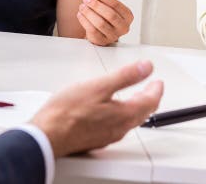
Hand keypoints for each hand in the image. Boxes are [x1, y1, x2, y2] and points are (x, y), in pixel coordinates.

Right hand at [31, 60, 162, 156]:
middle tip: (151, 88)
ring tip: (135, 96)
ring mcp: (107, 135)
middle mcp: (119, 128)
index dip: (156, 89)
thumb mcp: (99, 86)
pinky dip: (122, 114)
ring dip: (136, 106)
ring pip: (129, 120)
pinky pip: (117, 125)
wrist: (48, 135)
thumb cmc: (67, 112)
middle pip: (141, 112)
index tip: (158, 82)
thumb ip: (125, 77)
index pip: (149, 102)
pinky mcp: (95, 138)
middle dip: (148, 98)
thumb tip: (146, 67)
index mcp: (123, 115)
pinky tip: (113, 110)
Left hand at [77, 0, 132, 45]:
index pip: (116, 5)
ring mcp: (113, 36)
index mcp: (128, 16)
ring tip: (82, 5)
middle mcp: (123, 27)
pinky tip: (80, 14)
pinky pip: (92, 31)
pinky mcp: (102, 41)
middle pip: (110, 15)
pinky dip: (84, 21)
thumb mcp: (109, 6)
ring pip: (100, 23)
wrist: (102, 32)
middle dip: (96, 5)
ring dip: (89, 12)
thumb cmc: (106, 15)